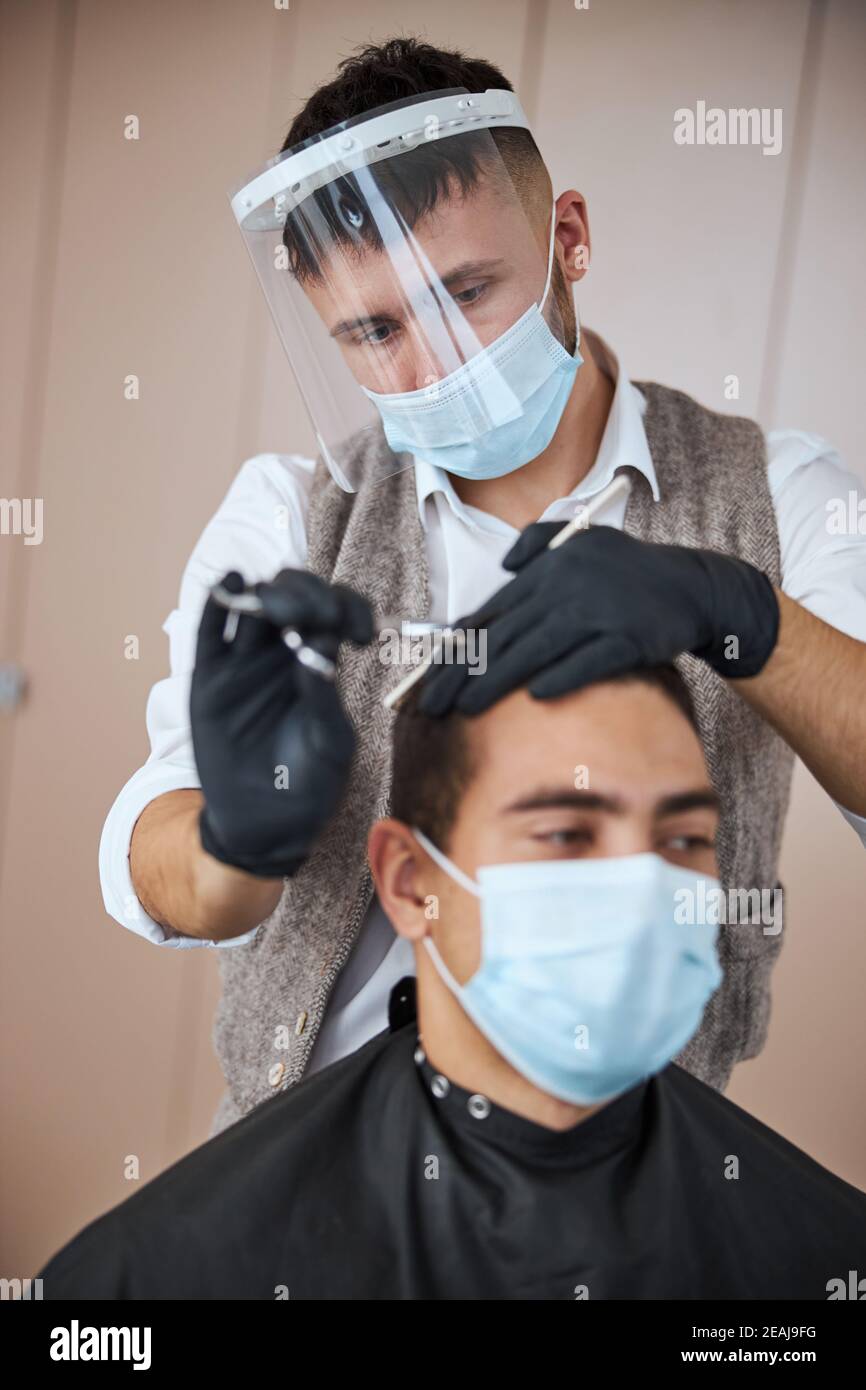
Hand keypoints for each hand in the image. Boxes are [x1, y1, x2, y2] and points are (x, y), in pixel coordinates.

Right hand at [190, 569, 372, 876]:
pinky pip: (210, 629)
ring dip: (266, 593)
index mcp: (319, 662)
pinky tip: (230, 583)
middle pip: (292, 596)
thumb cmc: (309, 784)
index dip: (347, 606)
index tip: (357, 634)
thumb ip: (324, 697)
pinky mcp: (209, 678)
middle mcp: (281, 654)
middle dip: (305, 593)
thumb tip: (318, 646)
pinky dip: (218, 600)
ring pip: (253, 604)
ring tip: (274, 602)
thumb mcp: (331, 743)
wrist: (266, 825)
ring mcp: (243, 663)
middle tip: (315, 614)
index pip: (334, 611)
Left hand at [417, 524, 778, 715]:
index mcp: (549, 570)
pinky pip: (589, 661)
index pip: (491, 613)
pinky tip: (536, 697)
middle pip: (504, 636)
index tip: (430, 675)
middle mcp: (567, 589)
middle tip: (433, 703)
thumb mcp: (583, 541)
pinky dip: (563, 677)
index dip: (456, 648)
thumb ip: (537, 544)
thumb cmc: (628, 571)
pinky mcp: (629, 639)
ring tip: (465, 708)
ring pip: (536, 652)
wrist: (691, 586)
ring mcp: (599, 614)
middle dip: (462, 673)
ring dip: (496, 682)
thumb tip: (503, 567)